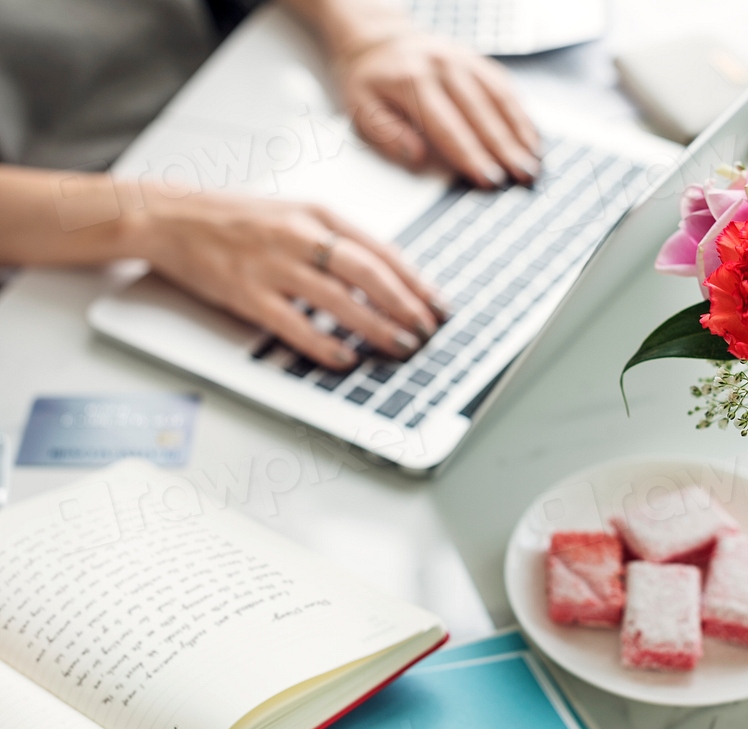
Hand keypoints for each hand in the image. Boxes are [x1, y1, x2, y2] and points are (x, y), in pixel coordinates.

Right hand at [128, 192, 444, 369]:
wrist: (169, 217)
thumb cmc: (235, 218)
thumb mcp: (295, 213)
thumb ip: (337, 239)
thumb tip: (386, 276)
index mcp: (317, 213)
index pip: (381, 249)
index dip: (416, 281)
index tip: (439, 303)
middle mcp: (299, 236)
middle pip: (369, 273)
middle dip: (406, 306)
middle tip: (427, 330)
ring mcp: (272, 265)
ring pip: (339, 301)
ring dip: (376, 327)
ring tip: (400, 346)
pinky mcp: (246, 293)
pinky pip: (294, 324)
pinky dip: (324, 343)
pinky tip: (345, 357)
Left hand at [335, 31, 541, 187]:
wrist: (381, 40)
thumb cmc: (372, 82)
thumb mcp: (362, 109)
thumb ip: (387, 134)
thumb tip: (416, 156)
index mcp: (412, 82)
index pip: (448, 127)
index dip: (471, 156)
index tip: (489, 180)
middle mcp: (443, 67)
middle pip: (480, 114)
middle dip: (504, 149)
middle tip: (523, 176)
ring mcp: (464, 61)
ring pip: (499, 99)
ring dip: (520, 133)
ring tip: (534, 162)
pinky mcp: (478, 61)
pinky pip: (505, 88)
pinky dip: (521, 115)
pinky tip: (532, 139)